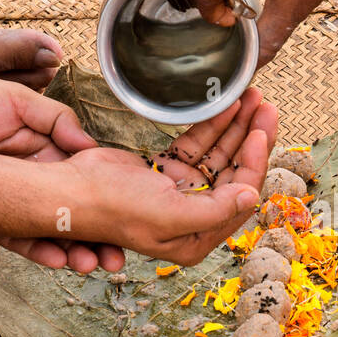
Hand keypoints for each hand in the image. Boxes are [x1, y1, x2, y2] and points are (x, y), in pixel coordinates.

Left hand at [0, 75, 127, 270]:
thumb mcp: (21, 102)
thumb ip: (58, 121)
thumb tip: (90, 146)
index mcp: (52, 153)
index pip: (90, 183)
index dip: (112, 203)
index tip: (131, 219)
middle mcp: (38, 180)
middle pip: (76, 215)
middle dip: (98, 240)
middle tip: (115, 260)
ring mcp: (15, 199)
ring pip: (51, 232)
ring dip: (72, 251)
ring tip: (89, 265)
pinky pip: (16, 238)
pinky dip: (36, 250)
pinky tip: (57, 260)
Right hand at [15, 89, 276, 269]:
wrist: (70, 190)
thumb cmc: (114, 208)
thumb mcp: (170, 214)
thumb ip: (215, 210)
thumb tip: (252, 196)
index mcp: (197, 238)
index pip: (240, 197)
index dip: (254, 164)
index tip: (260, 134)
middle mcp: (194, 219)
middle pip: (235, 174)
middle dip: (252, 139)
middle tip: (268, 108)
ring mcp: (180, 194)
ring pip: (219, 156)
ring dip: (236, 128)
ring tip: (253, 98)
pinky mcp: (166, 172)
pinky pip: (197, 147)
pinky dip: (212, 126)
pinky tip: (227, 106)